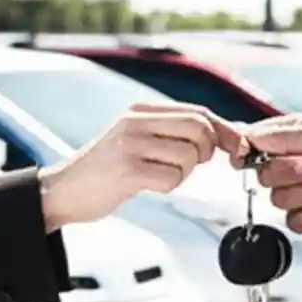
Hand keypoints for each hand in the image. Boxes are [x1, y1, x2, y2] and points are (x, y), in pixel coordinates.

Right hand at [39, 103, 242, 231]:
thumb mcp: (137, 139)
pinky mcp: (126, 170)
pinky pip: (172, 178)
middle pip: (199, 128)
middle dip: (208, 150)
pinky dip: (169, 186)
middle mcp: (136, 122)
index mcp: (140, 111)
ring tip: (161, 175)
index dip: (225, 130)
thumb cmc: (106, 170)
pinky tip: (149, 185)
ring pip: (188, 155)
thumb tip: (227, 134)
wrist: (63, 190)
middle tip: (195, 164)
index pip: (198, 112)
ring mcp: (130, 145)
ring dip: (184, 173)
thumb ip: (174, 133)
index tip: (238, 147)